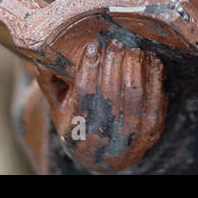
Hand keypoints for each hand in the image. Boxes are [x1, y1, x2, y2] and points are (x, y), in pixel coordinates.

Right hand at [36, 37, 166, 172]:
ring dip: (135, 70)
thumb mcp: (59, 105)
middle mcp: (105, 140)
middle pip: (111, 97)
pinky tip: (152, 60)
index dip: (88, 71)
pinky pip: (156, 103)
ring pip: (135, 100)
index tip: (91, 47)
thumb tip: (41, 58)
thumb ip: (50, 82)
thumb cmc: (78, 119)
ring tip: (132, 49)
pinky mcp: (151, 133)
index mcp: (78, 133)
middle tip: (114, 43)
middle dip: (113, 66)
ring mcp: (131, 139)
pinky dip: (155, 80)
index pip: (84, 98)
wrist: (104, 154)